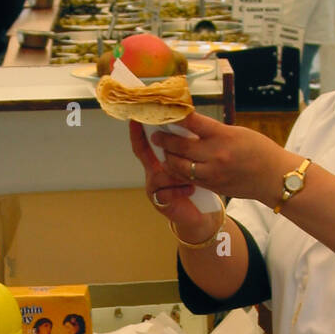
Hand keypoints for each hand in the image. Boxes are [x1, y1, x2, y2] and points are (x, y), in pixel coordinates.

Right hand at [128, 119, 219, 242]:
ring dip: (177, 173)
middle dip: (159, 149)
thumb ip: (181, 150)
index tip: (135, 119)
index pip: (142, 146)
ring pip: (160, 173)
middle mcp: (151, 175)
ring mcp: (154, 190)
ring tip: (191, 177)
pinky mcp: (160, 203)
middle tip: (169, 143)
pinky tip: (190, 191)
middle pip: (146, 157)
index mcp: (156, 164)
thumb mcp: (188, 165)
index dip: (137, 133)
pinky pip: (166, 192)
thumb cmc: (195, 185)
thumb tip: (184, 127)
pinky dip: (180, 189)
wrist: (199, 214)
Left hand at [149, 111, 284, 204]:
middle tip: (156, 135)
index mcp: (223, 135)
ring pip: (179, 166)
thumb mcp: (238, 133)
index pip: (192, 122)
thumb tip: (192, 128)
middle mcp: (215, 154)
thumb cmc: (259, 150)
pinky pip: (188, 178)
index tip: (165, 112)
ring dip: (169, 157)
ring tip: (165, 151)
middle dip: (164, 140)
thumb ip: (214, 132)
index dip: (175, 116)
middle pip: (180, 145)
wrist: (274, 177)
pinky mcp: (213, 185)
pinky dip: (179, 171)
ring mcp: (212, 172)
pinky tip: (175, 165)